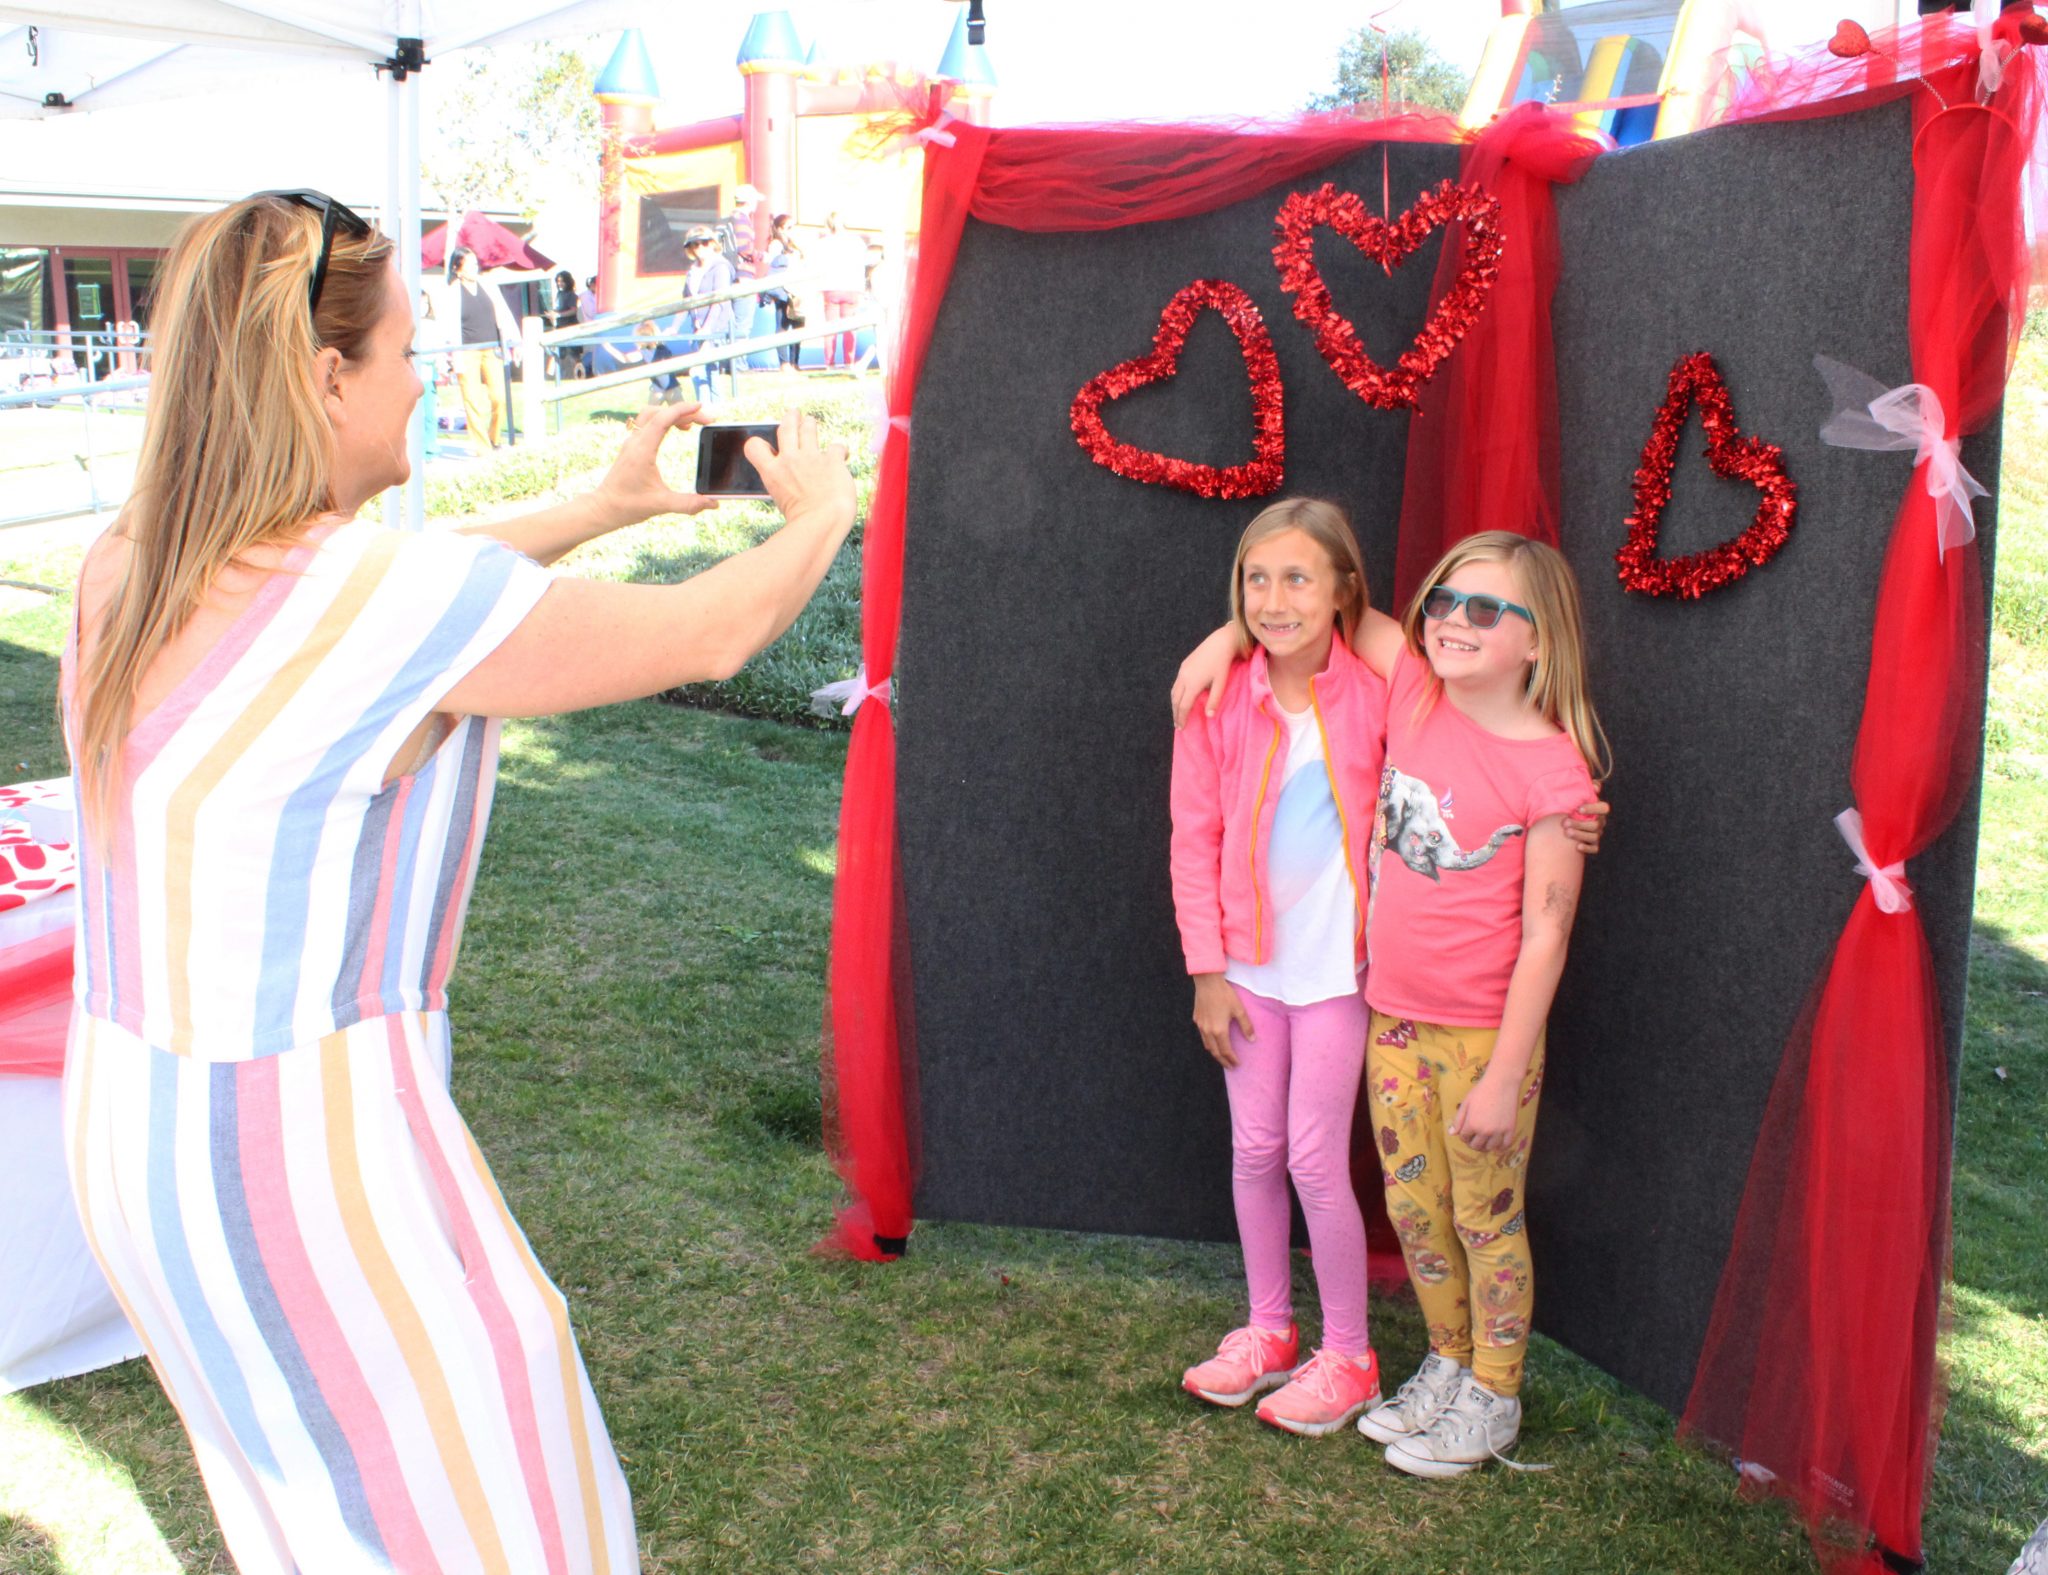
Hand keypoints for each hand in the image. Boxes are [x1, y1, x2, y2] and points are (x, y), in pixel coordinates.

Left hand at [589, 402, 720, 530]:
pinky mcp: (631, 447)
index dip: (682, 410)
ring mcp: (632, 443)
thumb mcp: (661, 505)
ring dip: (672, 414)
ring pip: (651, 415)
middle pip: (658, 412)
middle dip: (682, 411)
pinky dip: (664, 420)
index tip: (700, 407)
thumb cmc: (628, 506)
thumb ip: (688, 504)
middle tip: (703, 420)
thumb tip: (713, 503)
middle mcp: (635, 442)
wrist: (604, 508)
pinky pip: (648, 423)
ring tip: (691, 424)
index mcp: (642, 451)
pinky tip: (676, 430)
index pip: (662, 419)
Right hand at [747, 407, 854, 529]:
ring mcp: (812, 457)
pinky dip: (840, 450)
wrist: (822, 522)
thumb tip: (791, 482)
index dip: (758, 443)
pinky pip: (837, 447)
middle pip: (786, 427)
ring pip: (809, 428)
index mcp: (773, 472)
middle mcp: (790, 460)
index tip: (767, 445)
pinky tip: (842, 455)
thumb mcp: (782, 500)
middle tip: (793, 413)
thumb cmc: (803, 521)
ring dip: (810, 423)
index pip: (754, 446)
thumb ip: (784, 483)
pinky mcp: (833, 460)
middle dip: (790, 417)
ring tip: (811, 422)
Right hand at [1170, 625, 1242, 727]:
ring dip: (1174, 704)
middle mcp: (1184, 678)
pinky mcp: (1184, 665)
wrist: (1220, 642)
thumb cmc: (1223, 664)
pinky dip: (1176, 694)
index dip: (1182, 718)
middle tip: (1177, 725)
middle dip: (1176, 713)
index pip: (1184, 706)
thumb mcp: (1221, 683)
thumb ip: (1214, 700)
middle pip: (1176, 700)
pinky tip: (1180, 698)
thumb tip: (1209, 716)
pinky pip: (1176, 684)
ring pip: (1174, 692)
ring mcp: (1182, 671)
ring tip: (1177, 714)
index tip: (1182, 728)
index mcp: (1192, 684)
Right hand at [1191, 973, 1250, 1067]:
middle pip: (1215, 1052)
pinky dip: (1209, 1043)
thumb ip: (1246, 1026)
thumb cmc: (1225, 995)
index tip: (1237, 1064)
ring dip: (1215, 1053)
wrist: (1208, 982)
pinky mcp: (1196, 1019)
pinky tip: (1213, 1040)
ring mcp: (1200, 1026)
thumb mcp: (1239, 1010)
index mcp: (1219, 1030)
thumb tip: (1252, 1040)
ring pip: (1207, 1045)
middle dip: (1223, 1061)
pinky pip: (1202, 1036)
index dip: (1232, 1059)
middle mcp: (1208, 1031)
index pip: (1226, 1051)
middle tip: (1230, 1066)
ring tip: (1222, 1056)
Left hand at [1448, 1072, 1518, 1152]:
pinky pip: (1505, 1145)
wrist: (1501, 1083)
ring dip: (1485, 1147)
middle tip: (1475, 1138)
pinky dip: (1500, 1148)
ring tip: (1484, 1142)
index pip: (1464, 1138)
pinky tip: (1497, 1146)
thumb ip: (1458, 1120)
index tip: (1466, 1132)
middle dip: (1473, 1143)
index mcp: (1472, 1124)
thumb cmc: (1481, 1091)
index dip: (1463, 1136)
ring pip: (1490, 1148)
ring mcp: (1499, 1132)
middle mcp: (1485, 1131)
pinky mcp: (1510, 1129)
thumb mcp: (1466, 1104)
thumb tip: (1451, 1133)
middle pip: (1476, 1146)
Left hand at [1565, 787, 1610, 855]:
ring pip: (1594, 837)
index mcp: (1599, 810)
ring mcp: (1597, 834)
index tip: (1578, 809)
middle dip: (1580, 823)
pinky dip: (1587, 848)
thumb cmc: (1574, 804)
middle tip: (1565, 822)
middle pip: (1596, 824)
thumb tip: (1594, 786)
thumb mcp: (1579, 795)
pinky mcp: (1593, 845)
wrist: (1567, 819)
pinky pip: (1594, 849)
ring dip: (1580, 835)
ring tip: (1566, 833)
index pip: (1603, 808)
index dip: (1593, 808)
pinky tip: (1577, 847)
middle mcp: (1600, 822)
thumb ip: (1587, 789)